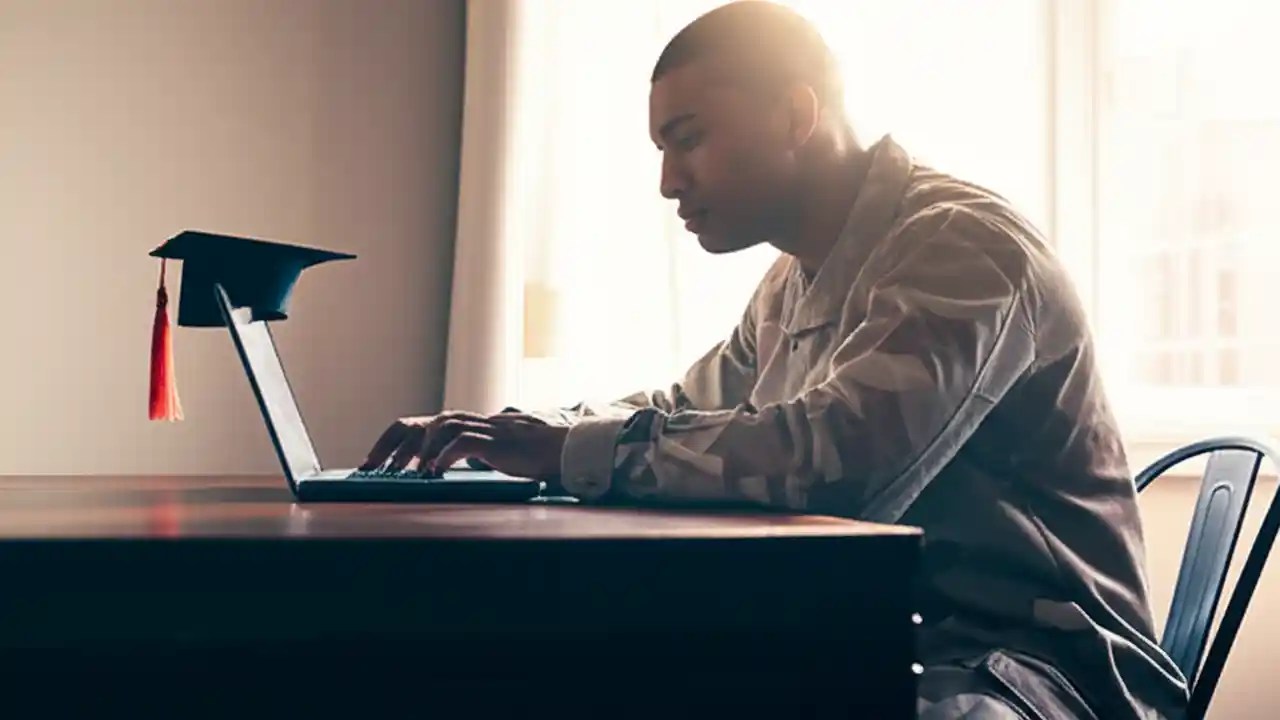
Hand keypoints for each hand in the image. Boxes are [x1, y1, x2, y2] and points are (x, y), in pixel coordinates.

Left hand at [360, 411, 567, 479]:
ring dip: (417, 451)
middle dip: (389, 446)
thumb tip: (430, 467)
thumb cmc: (523, 455)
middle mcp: (463, 422)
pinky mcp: (495, 440)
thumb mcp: (483, 452)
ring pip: (437, 428)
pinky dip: (445, 455)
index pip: (411, 426)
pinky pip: (463, 442)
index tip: (368, 464)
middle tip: (371, 468)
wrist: (559, 448)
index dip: (387, 442)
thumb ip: (460, 451)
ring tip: (405, 472)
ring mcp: (479, 428)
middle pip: (414, 424)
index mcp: (457, 425)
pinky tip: (434, 471)